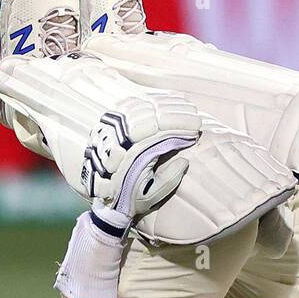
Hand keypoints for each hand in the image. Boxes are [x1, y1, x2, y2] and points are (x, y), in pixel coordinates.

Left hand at [81, 94, 200, 233]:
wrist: (103, 197)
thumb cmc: (130, 197)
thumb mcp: (150, 196)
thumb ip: (168, 179)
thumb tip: (184, 161)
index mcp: (127, 155)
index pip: (156, 130)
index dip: (178, 125)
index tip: (196, 127)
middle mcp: (116, 137)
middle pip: (148, 115)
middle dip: (175, 112)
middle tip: (195, 114)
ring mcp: (110, 128)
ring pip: (139, 106)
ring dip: (164, 104)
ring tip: (184, 105)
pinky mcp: (108, 123)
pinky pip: (129, 105)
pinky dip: (149, 100)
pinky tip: (165, 102)